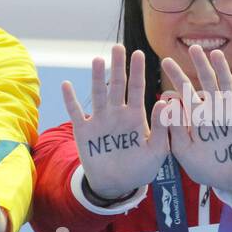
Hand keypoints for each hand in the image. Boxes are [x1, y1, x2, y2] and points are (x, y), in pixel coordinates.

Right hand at [62, 44, 170, 199]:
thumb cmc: (141, 167)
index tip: (140, 54)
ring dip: (97, 78)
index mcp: (136, 115)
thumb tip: (165, 102)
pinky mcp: (84, 131)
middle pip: (117, 85)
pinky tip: (66, 85)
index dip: (138, 72)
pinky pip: (76, 113)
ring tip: (98, 60)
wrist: (118, 184)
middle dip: (118, 67)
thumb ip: (161, 128)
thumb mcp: (157, 150)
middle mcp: (117, 113)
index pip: (137, 89)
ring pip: (98, 95)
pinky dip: (70, 100)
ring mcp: (99, 120)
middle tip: (119, 47)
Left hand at [160, 45, 231, 200]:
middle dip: (201, 66)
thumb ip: (175, 130)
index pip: (186, 92)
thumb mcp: (184, 151)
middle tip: (193, 47)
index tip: (165, 60)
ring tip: (216, 54)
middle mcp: (214, 110)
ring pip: (227, 86)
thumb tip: (166, 105)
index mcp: (197, 117)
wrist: (231, 179)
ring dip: (222, 70)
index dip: (177, 77)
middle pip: (207, 83)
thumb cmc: (204, 167)